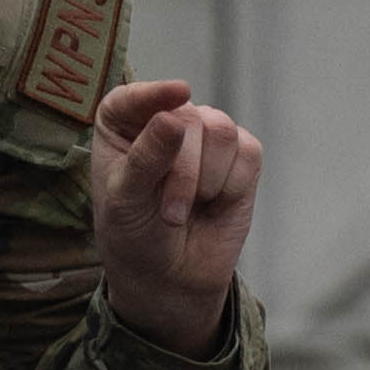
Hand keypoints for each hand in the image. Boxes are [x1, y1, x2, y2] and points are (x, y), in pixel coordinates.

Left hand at [90, 79, 259, 356]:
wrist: (171, 277)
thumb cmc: (134, 236)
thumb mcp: (127, 202)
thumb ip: (147, 158)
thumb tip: (173, 115)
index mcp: (121, 130)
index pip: (131, 98)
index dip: (153, 93)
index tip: (179, 94)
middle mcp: (164, 123)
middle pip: (188, 119)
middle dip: (182, 172)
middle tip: (169, 212)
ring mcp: (205, 138)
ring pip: (221, 130)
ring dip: (206, 180)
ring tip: (184, 210)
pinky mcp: (240, 157)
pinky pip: (248, 153)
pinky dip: (232, 185)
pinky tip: (214, 204)